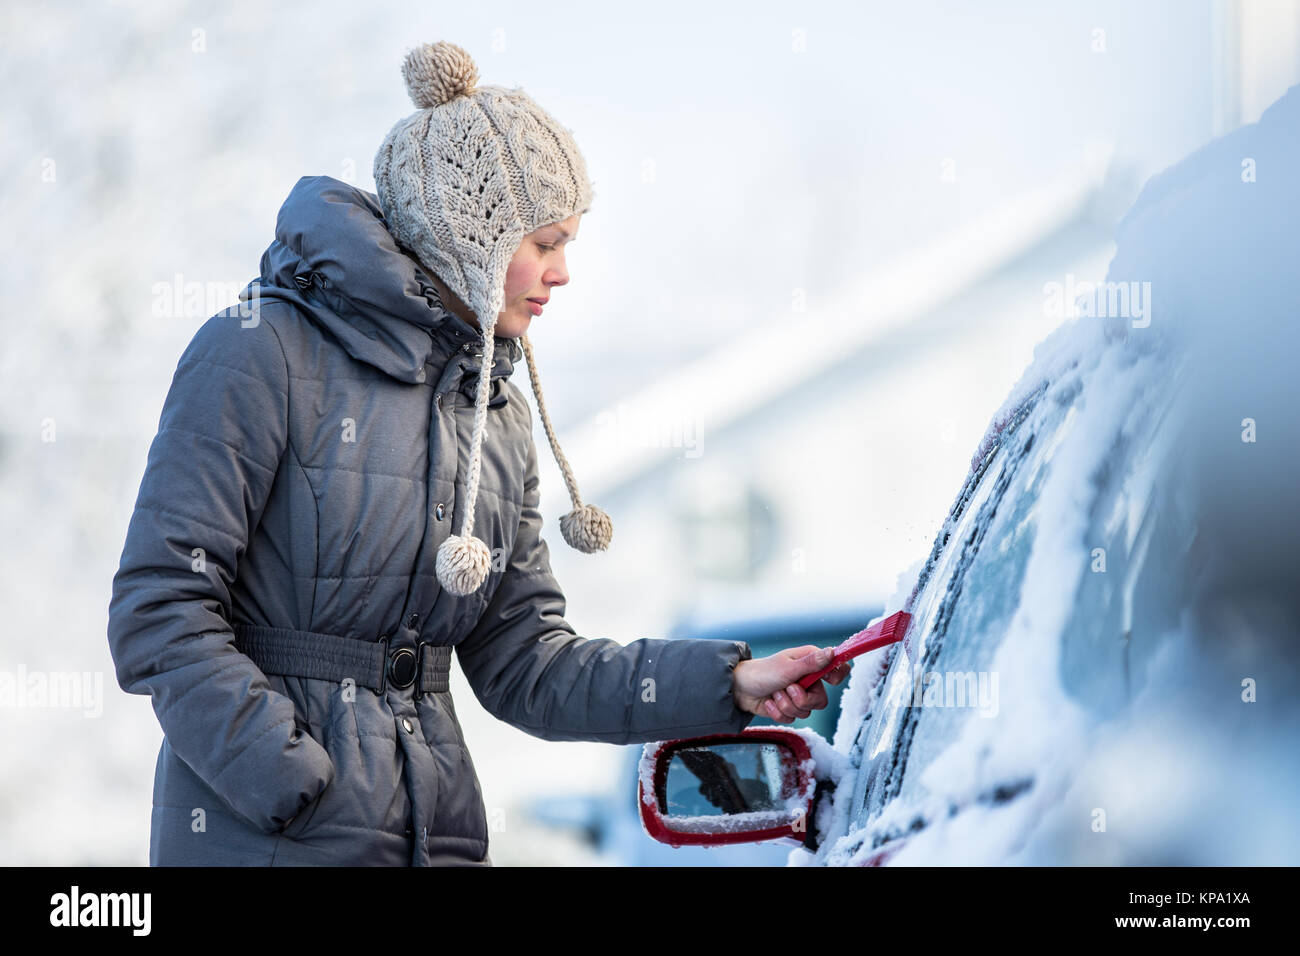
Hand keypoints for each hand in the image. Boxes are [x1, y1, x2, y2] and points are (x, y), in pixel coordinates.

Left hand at [732, 646, 851, 723]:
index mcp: (810, 663)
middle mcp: (807, 679)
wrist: (738, 688)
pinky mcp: (788, 708)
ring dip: (786, 705)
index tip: (829, 681)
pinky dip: (779, 712)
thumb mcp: (788, 667)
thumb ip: (811, 663)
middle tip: (788, 688)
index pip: (836, 668)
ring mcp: (797, 695)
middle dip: (802, 699)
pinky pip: (792, 719)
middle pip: (821, 700)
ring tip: (775, 693)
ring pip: (806, 712)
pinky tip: (769, 702)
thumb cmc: (762, 672)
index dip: (837, 675)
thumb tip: (832, 652)